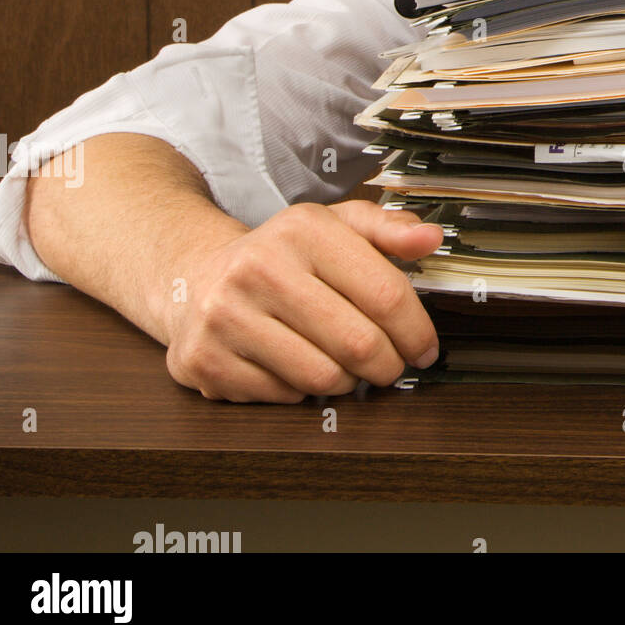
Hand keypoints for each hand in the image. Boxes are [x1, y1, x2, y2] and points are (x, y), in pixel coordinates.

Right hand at [163, 200, 443, 401]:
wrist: (194, 278)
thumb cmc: (281, 257)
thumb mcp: (334, 227)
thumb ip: (388, 230)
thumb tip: (431, 237)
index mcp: (302, 230)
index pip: (385, 293)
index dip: (416, 330)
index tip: (425, 347)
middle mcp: (259, 268)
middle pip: (358, 342)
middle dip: (387, 364)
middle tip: (391, 366)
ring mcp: (226, 317)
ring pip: (322, 377)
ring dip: (346, 381)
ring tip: (344, 364)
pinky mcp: (205, 361)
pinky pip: (282, 397)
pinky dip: (301, 391)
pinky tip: (296, 366)